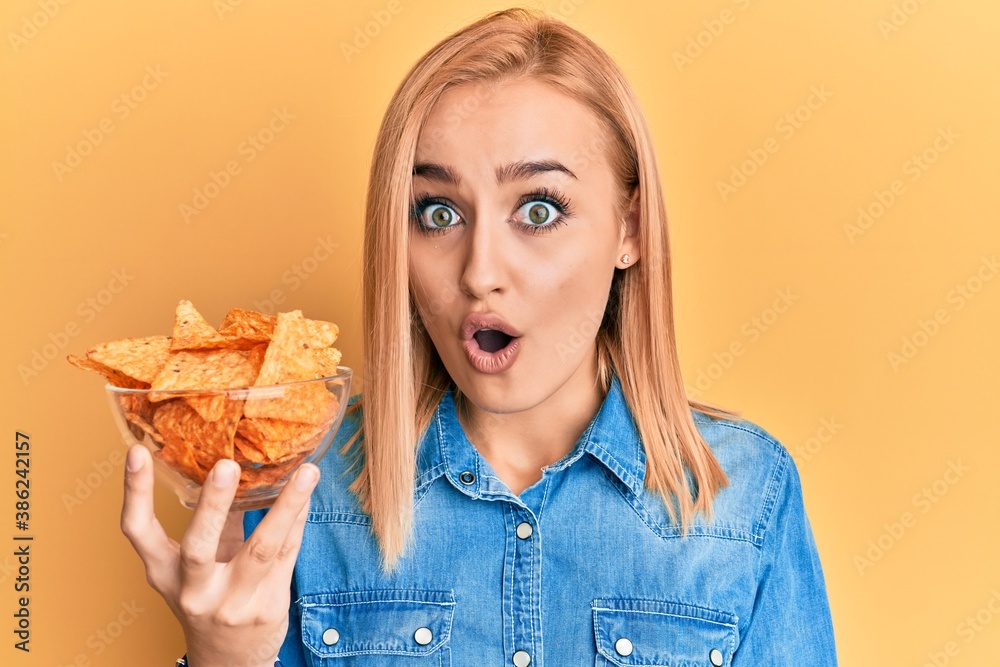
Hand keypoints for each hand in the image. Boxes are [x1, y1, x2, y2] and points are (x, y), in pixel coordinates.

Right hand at [120, 444, 318, 666]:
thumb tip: (232, 466)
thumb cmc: (211, 600)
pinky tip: (308, 496)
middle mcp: (194, 591)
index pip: (138, 532)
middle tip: (226, 465)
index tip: (137, 453)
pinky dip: (298, 522)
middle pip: (200, 546)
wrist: (228, 663)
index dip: (134, 492)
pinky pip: (287, 556)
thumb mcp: (197, 568)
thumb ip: (217, 523)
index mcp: (165, 574)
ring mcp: (232, 602)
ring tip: (306, 473)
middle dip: (213, 505)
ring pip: (263, 548)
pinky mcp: (267, 607)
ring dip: (287, 506)